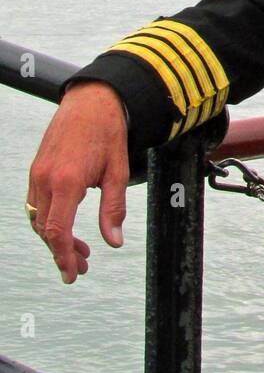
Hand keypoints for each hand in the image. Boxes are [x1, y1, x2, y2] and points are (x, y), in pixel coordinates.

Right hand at [26, 80, 129, 282]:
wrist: (91, 100)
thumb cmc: (107, 132)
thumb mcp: (117, 173)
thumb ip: (113, 209)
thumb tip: (113, 241)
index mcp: (67, 181)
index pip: (57, 230)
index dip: (63, 256)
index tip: (72, 273)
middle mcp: (46, 178)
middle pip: (45, 229)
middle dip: (61, 252)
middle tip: (80, 267)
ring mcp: (37, 172)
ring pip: (38, 218)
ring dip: (55, 238)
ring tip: (79, 250)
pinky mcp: (37, 168)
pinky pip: (37, 203)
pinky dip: (49, 220)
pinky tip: (66, 225)